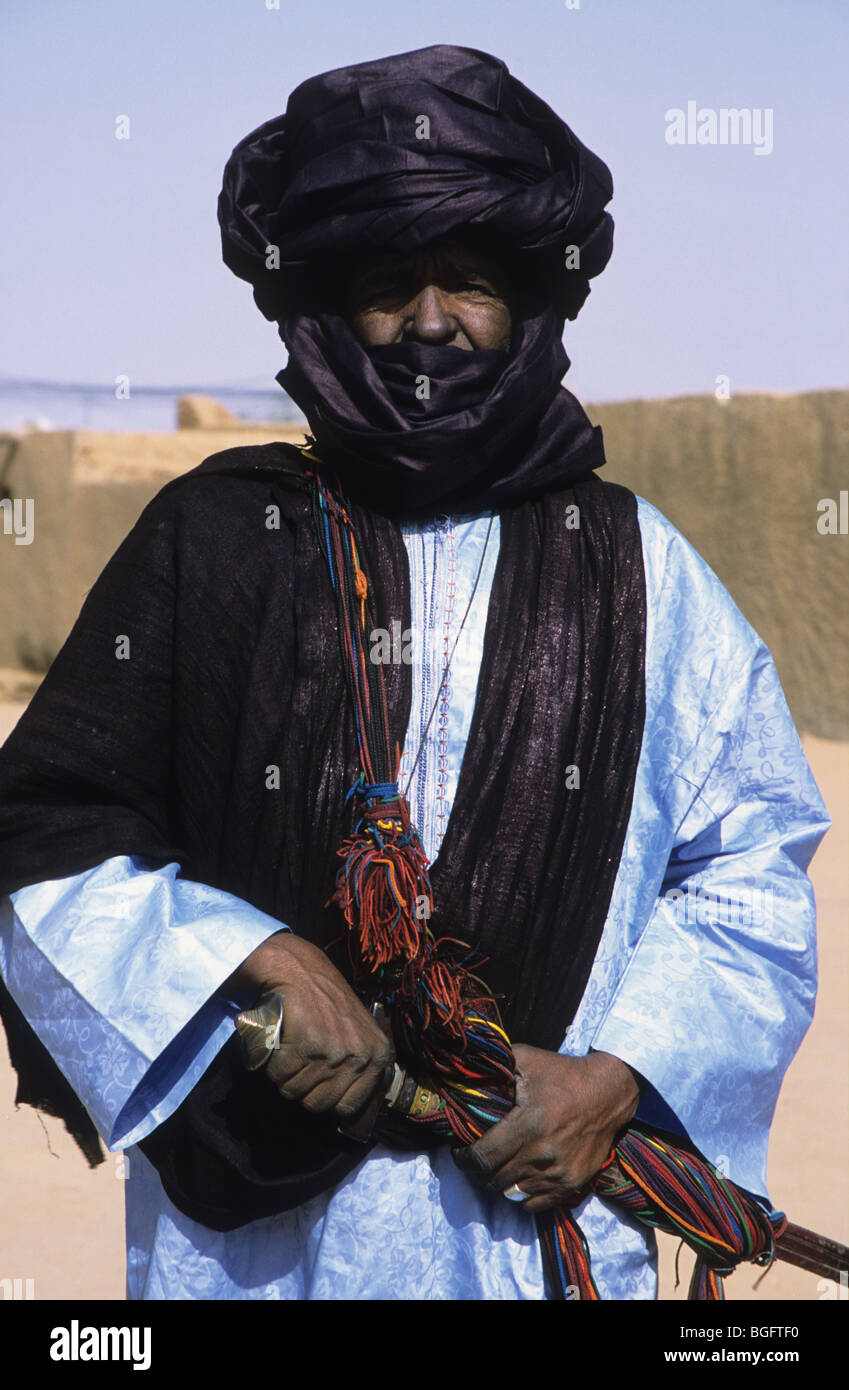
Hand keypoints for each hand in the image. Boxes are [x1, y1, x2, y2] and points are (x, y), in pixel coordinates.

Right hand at [227, 932, 393, 1122]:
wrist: (298, 968)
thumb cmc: (325, 1001)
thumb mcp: (358, 1031)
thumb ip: (360, 1065)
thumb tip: (350, 1112)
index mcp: (378, 1055)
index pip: (348, 1107)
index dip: (325, 1099)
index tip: (315, 1081)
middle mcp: (360, 1055)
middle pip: (319, 1104)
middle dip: (301, 1087)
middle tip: (299, 1060)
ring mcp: (334, 1050)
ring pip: (295, 1092)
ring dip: (285, 1075)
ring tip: (292, 1046)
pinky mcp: (308, 1044)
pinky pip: (280, 1076)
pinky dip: (272, 1063)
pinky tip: (280, 1040)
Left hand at [452, 1044, 642, 1213]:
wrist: (608, 1091)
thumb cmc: (562, 1074)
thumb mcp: (526, 1058)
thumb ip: (494, 1062)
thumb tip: (466, 1067)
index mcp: (528, 1124)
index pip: (483, 1159)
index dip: (464, 1160)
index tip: (459, 1153)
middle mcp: (542, 1153)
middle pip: (494, 1180)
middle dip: (479, 1172)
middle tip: (477, 1159)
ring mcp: (558, 1172)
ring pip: (512, 1194)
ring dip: (500, 1183)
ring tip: (498, 1167)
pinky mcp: (572, 1183)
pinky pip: (535, 1205)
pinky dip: (522, 1196)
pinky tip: (520, 1177)